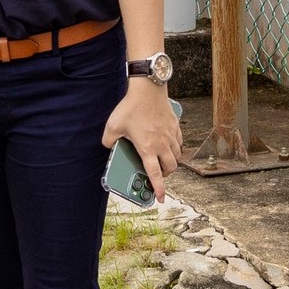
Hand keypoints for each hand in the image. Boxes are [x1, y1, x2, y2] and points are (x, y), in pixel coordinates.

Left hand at [104, 82, 180, 200]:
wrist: (148, 90)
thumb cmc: (131, 108)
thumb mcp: (112, 126)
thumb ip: (108, 140)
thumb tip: (108, 146)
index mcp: (147, 148)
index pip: (154, 174)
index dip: (158, 188)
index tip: (161, 198)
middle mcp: (162, 144)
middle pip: (170, 168)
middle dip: (165, 175)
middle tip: (158, 174)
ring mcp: (171, 136)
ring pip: (177, 157)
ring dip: (171, 162)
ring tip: (162, 160)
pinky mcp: (175, 127)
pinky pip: (179, 143)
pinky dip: (175, 148)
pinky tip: (167, 144)